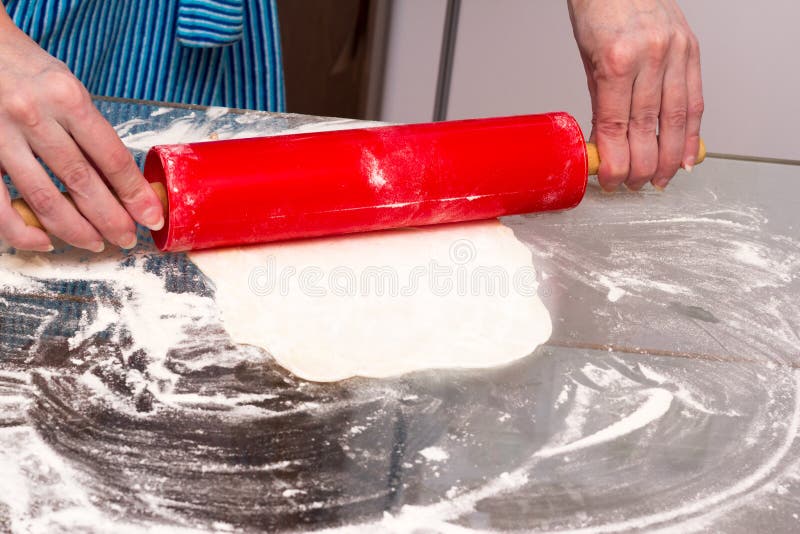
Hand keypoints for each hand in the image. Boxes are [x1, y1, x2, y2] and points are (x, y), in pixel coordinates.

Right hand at [0, 14, 163, 251]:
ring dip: (75, 230)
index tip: (151, 216)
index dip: (135, 194)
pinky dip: (22, 231)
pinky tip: (45, 241)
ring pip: (45, 199)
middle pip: (82, 183)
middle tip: (127, 239)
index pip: (112, 158)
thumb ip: (89, 129)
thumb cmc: (26, 68)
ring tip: (96, 243)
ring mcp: (1, 136)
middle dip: (111, 219)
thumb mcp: (67, 87)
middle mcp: (34, 116)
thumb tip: (119, 179)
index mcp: (67, 97)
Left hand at [568, 0, 703, 190]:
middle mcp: (650, 57)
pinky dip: (692, 132)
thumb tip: (607, 147)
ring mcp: (675, 52)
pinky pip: (695, 99)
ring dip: (671, 157)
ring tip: (662, 180)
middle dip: (643, 166)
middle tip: (635, 186)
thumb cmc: (599, 13)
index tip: (611, 181)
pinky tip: (688, 155)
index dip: (615, 161)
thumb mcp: (588, 59)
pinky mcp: (691, 49)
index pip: (617, 125)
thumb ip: (602, 102)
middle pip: (649, 127)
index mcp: (616, 61)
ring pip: (676, 118)